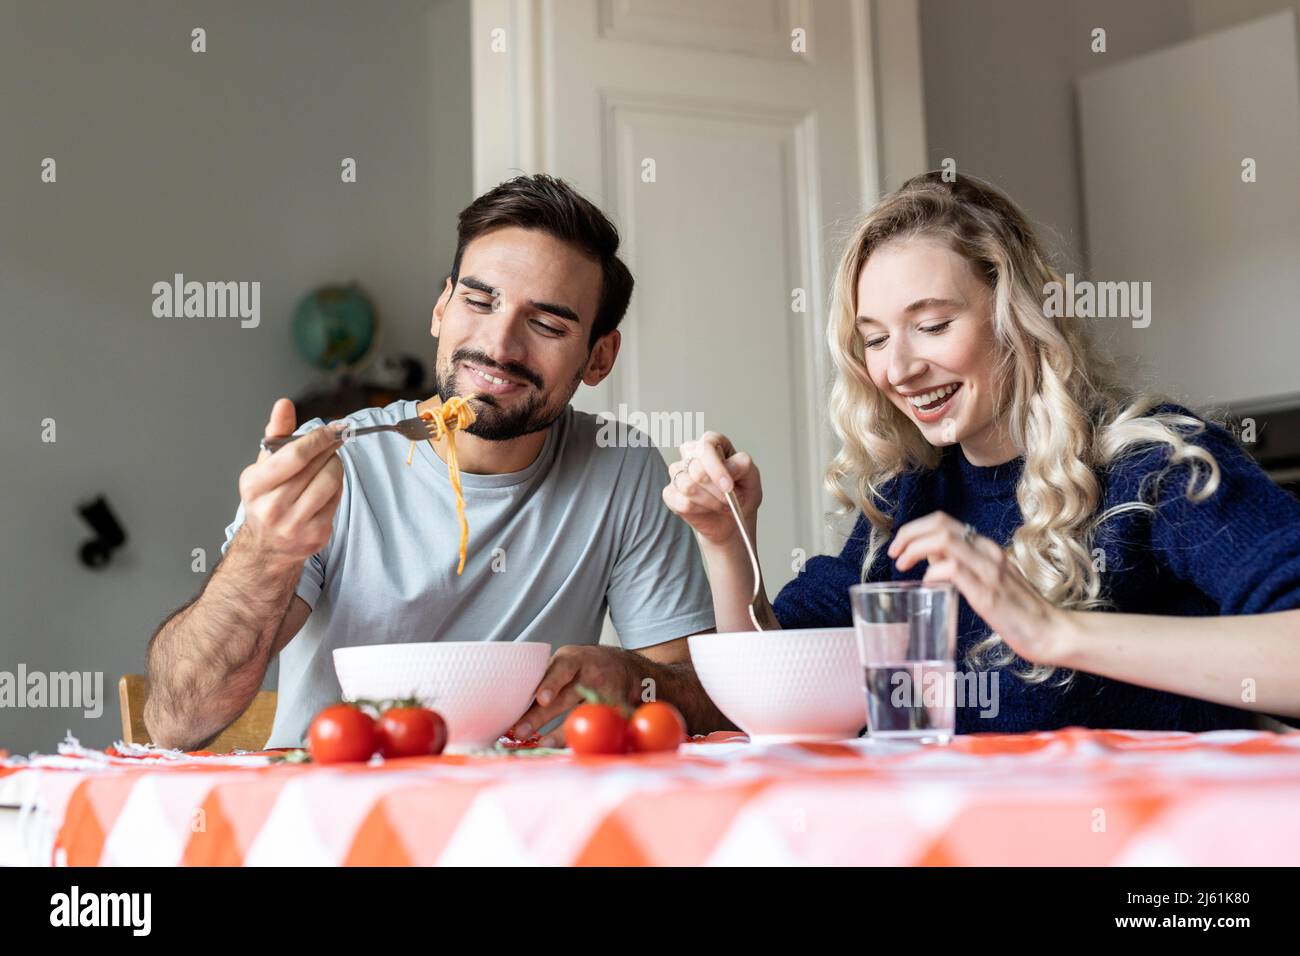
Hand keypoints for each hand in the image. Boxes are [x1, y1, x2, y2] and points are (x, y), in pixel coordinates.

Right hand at [237, 398, 346, 568]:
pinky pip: (336, 499)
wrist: (268, 546)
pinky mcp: (315, 535)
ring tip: (331, 460)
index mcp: (254, 486)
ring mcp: (294, 524)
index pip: (294, 455)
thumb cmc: (267, 498)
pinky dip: (337, 486)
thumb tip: (284, 404)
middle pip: (315, 466)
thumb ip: (276, 433)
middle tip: (337, 439)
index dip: (318, 438)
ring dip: (336, 464)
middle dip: (330, 448)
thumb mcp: (263, 466)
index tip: (331, 429)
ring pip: (330, 481)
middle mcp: (272, 507)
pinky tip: (329, 482)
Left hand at [509, 645, 639, 746]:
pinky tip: (570, 747)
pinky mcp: (618, 711)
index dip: (551, 684)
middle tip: (520, 732)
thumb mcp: (570, 661)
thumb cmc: (588, 667)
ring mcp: (607, 694)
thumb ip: (547, 676)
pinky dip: (584, 738)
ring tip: (542, 744)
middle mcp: (591, 675)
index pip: (562, 669)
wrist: (631, 668)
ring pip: (582, 714)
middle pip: (566, 698)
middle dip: (541, 717)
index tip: (541, 699)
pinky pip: (600, 726)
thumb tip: (507, 698)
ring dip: (560, 732)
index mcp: (574, 660)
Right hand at [661, 431, 761, 546]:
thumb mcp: (751, 478)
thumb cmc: (741, 494)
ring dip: (709, 501)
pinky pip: (681, 502)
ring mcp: (678, 473)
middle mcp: (691, 454)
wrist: (732, 520)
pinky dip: (699, 510)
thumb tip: (729, 465)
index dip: (716, 467)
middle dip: (716, 490)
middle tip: (729, 499)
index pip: (706, 446)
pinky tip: (707, 509)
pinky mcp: (670, 493)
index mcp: (712, 443)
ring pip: (688, 486)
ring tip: (721, 505)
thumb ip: (743, 466)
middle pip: (696, 468)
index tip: (728, 486)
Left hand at [888, 511, 1067, 664]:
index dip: (914, 529)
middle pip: (940, 524)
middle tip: (895, 554)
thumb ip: (960, 564)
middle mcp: (988, 552)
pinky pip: (954, 570)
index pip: (943, 521)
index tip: (899, 547)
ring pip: (945, 541)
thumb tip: (929, 556)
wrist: (1050, 631)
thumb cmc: (1017, 609)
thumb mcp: (986, 578)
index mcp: (985, 547)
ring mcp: (990, 571)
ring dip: (915, 548)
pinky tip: (927, 585)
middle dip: (908, 534)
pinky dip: (934, 573)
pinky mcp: (989, 593)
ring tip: (902, 564)